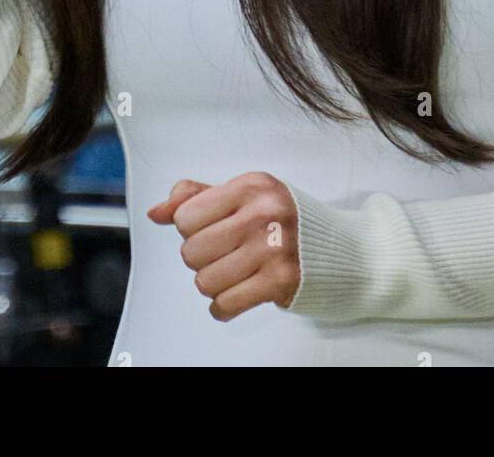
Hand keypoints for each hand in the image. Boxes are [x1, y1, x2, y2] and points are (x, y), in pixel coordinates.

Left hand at [147, 171, 301, 319]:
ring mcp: (273, 248)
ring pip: (204, 281)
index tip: (212, 229)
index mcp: (251, 186)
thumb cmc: (283, 220)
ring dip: (213, 283)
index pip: (186, 216)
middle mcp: (263, 214)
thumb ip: (197, 197)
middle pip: (192, 251)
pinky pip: (224, 304)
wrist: (338, 250)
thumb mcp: (245, 195)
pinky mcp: (280, 282)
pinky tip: (236, 293)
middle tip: (224, 253)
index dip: (192, 228)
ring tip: (233, 272)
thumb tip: (156, 212)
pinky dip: (223, 306)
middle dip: (200, 258)